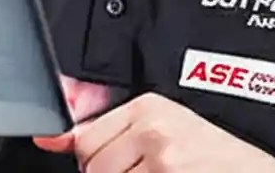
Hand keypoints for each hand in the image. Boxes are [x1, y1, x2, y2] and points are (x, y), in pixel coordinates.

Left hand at [34, 92, 274, 172]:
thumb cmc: (224, 159)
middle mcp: (154, 131)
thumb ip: (110, 131)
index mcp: (151, 107)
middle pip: (93, 170)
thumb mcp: (170, 130)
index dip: (99, 161)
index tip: (120, 163)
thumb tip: (50, 138)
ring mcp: (163, 163)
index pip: (86, 141)